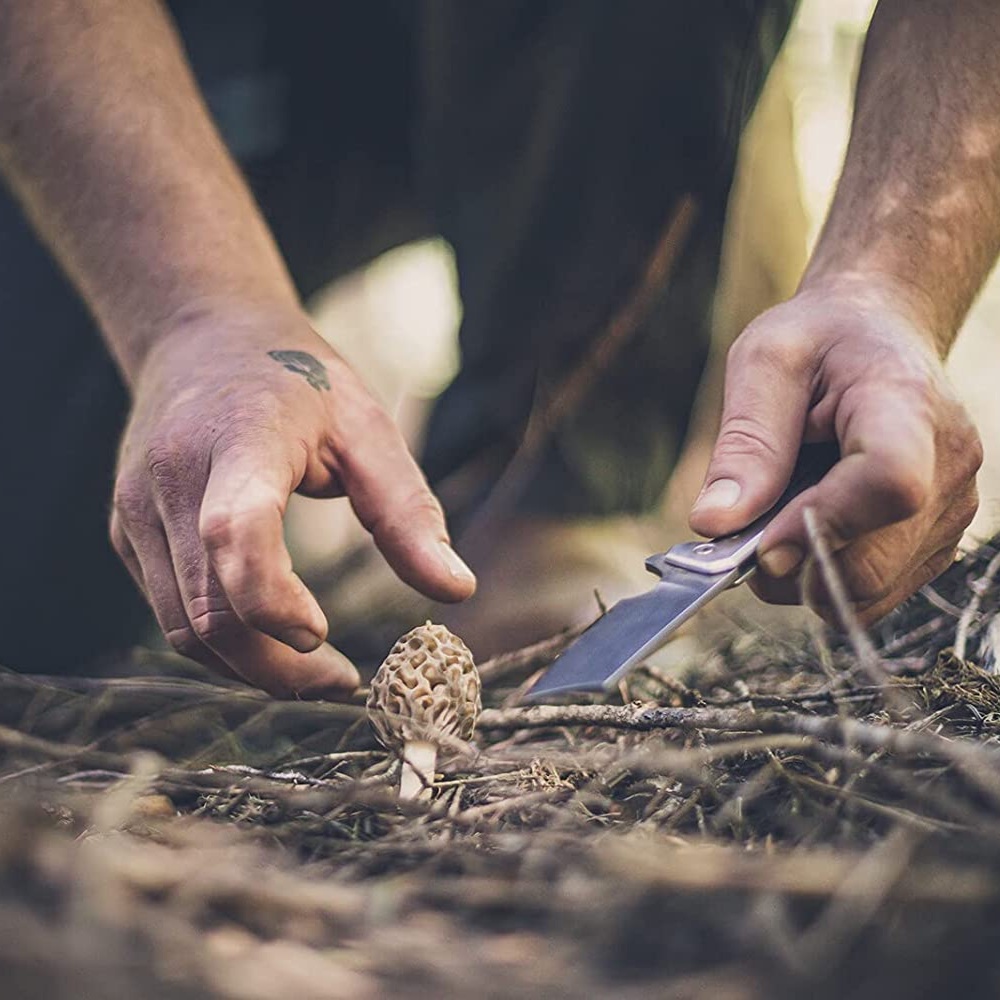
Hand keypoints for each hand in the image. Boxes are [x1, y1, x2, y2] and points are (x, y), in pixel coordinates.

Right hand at [110, 302, 475, 697]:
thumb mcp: (366, 426)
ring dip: (250, 668)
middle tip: (341, 682)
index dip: (273, 599)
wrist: (202, 334)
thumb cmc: (296, 380)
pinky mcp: (128, 533)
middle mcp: (168, 479)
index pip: (235, 533)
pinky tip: (273, 640)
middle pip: (207, 609)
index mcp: (236, 440)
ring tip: (316, 671)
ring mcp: (136, 510)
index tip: (324, 634)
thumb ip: (408, 511)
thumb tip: (459, 591)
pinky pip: (171, 611)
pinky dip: (223, 643)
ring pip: (183, 627)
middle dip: (277, 665)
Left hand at [689, 279, 982, 623]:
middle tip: (746, 539)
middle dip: (795, 566)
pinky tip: (811, 528)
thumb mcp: (765, 363)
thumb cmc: (820, 341)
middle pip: (875, 561)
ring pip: (872, 590)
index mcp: (906, 404)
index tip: (760, 542)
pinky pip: (877, 592)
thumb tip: (715, 523)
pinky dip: (828, 575)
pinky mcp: (937, 540)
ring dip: (806, 574)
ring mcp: (952, 508)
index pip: (888, 482)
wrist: (880, 333)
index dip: (820, 524)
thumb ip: (745, 443)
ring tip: (783, 518)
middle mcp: (948, 464)